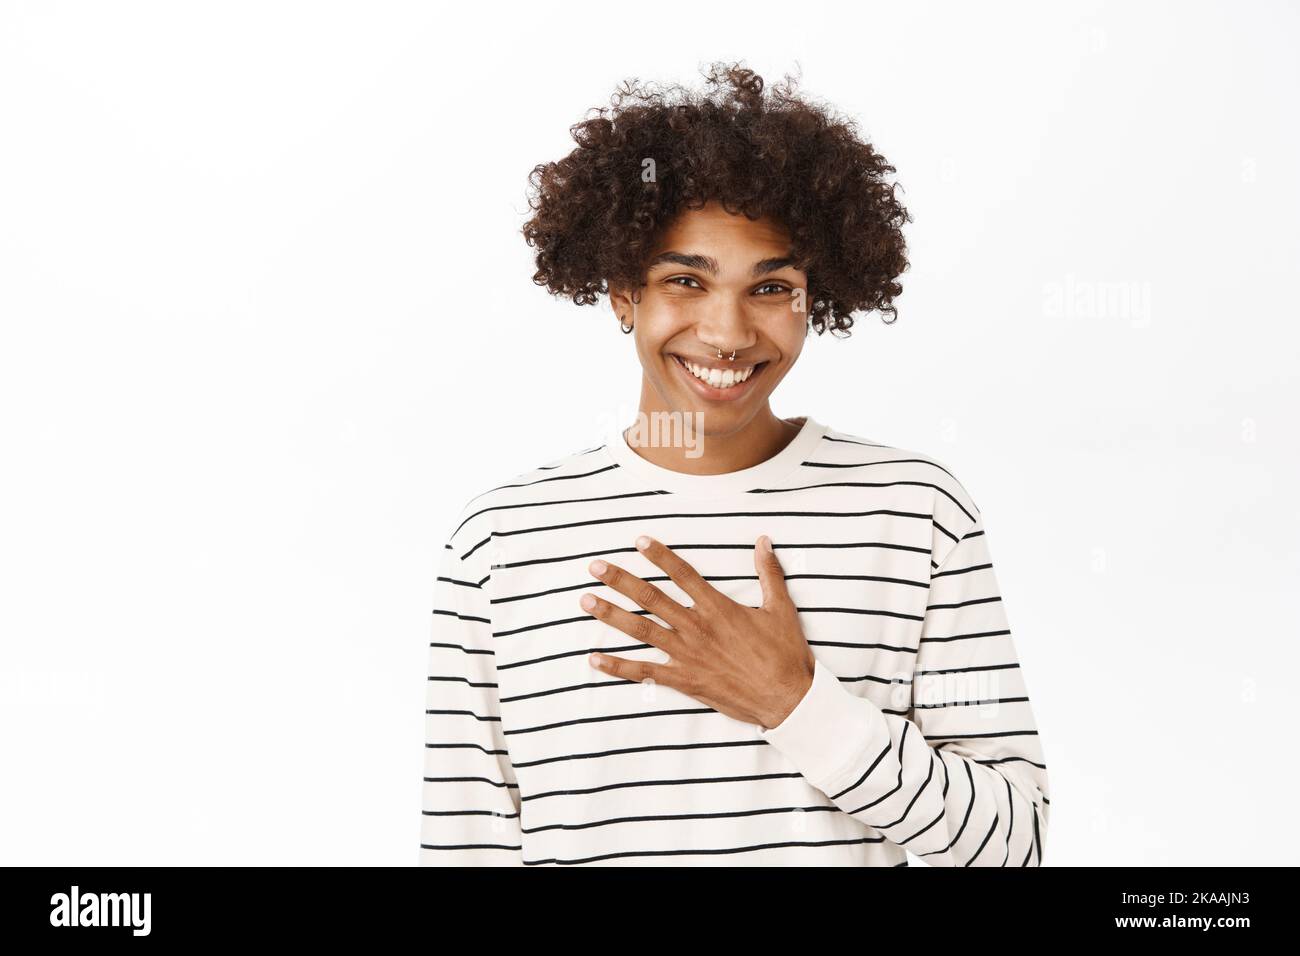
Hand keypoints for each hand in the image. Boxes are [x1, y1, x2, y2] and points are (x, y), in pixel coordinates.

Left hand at [579, 534, 815, 729]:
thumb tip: (763, 542)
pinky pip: (644, 672)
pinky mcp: (684, 680)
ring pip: (641, 630)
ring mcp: (687, 655)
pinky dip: (618, 667)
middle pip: (651, 597)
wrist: (787, 698)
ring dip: (611, 615)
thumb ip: (769, 573)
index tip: (637, 541)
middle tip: (594, 567)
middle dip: (620, 580)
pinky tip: (594, 659)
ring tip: (585, 601)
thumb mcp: (780, 608)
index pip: (682, 573)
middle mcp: (697, 627)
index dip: (659, 555)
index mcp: (718, 607)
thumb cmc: (785, 654)